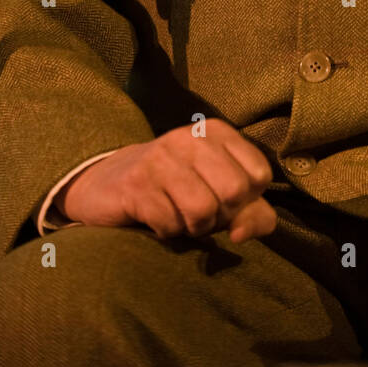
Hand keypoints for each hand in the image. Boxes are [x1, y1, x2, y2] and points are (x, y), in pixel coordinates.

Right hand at [57, 120, 277, 243]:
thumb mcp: (221, 196)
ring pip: (203, 209)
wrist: (108, 184)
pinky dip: (168, 232)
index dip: (246, 200)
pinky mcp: (137, 183)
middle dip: (221, 216)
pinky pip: (171, 224)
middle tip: (200, 213)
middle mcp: (191, 137)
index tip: (222, 199)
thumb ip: (252, 213)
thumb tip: (241, 234)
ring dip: (194, 227)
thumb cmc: (177, 190)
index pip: (259, 174)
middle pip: (235, 191)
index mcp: (217, 132)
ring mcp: (162, 157)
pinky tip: (157, 218)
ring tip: (180, 217)